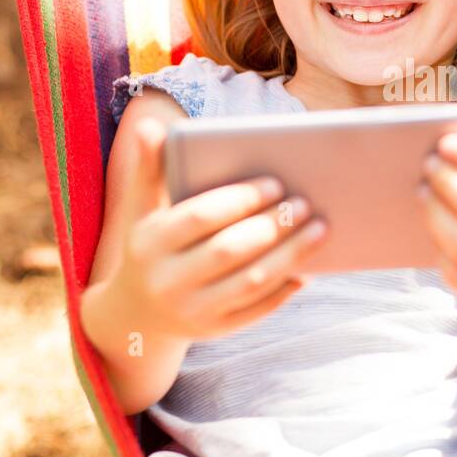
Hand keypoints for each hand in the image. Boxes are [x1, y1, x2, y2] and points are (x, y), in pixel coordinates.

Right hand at [106, 118, 328, 340]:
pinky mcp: (213, 331)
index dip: (240, 199)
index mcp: (149, 242)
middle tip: (305, 203)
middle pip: (231, 251)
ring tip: (320, 229)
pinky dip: (284, 290)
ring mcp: (191, 311)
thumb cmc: (151, 246)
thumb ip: (150, 169)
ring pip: (250, 282)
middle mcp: (166, 280)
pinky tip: (307, 269)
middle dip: (272, 226)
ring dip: (290, 255)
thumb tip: (150, 125)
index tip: (275, 183)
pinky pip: (256, 310)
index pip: (201, 217)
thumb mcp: (142, 210)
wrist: (136, 314)